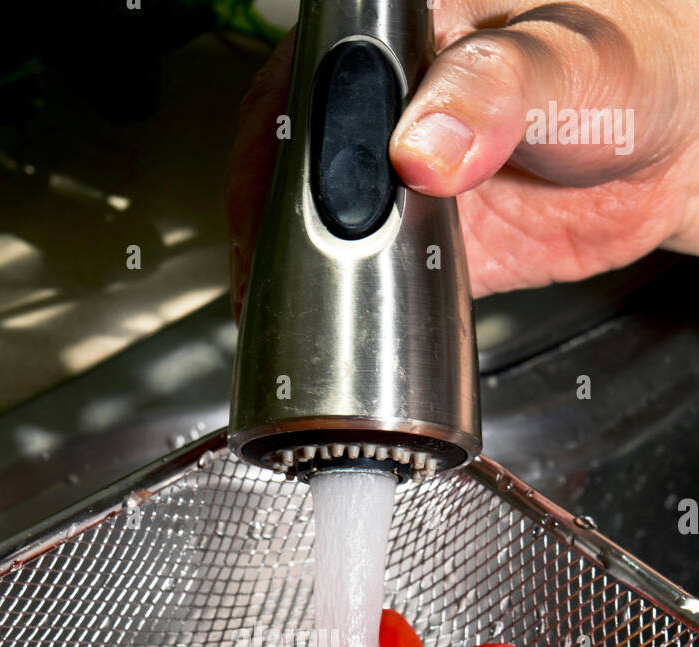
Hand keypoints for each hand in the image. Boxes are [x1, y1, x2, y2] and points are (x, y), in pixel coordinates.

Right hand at [227, 1, 698, 305]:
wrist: (679, 147)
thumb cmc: (632, 62)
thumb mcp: (564, 61)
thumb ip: (493, 93)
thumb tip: (420, 147)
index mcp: (396, 26)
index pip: (303, 88)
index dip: (275, 154)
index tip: (279, 213)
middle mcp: (381, 100)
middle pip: (287, 166)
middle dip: (279, 229)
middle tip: (287, 278)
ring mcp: (392, 174)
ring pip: (318, 228)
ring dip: (306, 277)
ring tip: (300, 316)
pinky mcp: (415, 236)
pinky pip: (366, 277)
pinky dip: (351, 309)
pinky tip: (341, 328)